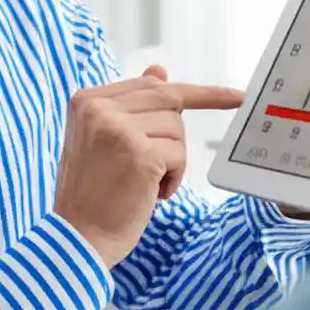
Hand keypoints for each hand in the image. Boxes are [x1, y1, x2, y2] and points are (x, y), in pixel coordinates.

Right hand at [54, 65, 243, 266]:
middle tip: (225, 111)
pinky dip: (173, 178)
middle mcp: (97, 108)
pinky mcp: (138, 152)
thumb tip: (159, 71)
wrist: (78, 238)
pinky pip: (179, 154)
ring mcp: (117, 128)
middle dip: (195, 112)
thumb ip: (131, 107)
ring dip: (172, 160)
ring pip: (176, 128)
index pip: (149, 85)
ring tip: (145, 184)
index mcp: (87, 100)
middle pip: (168, 99)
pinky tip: (151, 194)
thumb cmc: (94, 194)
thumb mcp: (105, 141)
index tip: (231, 92)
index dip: (190, 91)